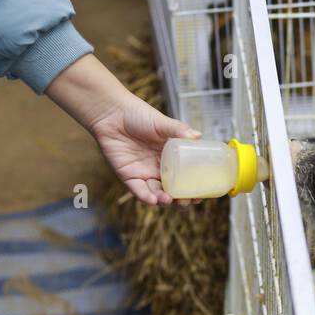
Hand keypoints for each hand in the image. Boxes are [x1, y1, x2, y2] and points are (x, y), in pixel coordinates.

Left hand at [46, 54, 199, 206]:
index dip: (193, 187)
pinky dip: (146, 197)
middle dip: (181, 199)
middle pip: (172, 189)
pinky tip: (153, 200)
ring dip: (164, 200)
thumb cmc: (137, 115)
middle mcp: (158, 167)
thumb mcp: (162, 123)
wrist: (112, 113)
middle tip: (188, 202)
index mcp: (170, 156)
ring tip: (170, 200)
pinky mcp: (128, 175)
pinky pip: (138, 190)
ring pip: (156, 193)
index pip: (185, 176)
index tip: (202, 194)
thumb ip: (179, 130)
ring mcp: (143, 172)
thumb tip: (198, 136)